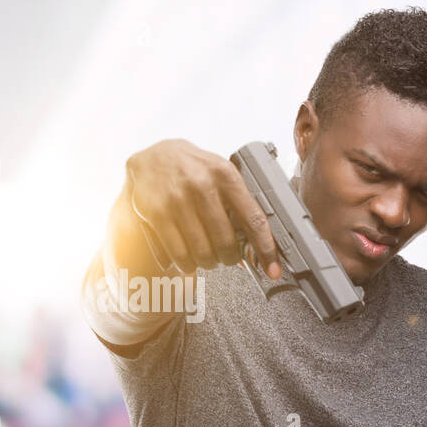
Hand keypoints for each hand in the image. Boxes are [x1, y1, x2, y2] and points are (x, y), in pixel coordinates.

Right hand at [124, 138, 281, 277]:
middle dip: (230, 258)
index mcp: (225, 175)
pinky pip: (179, 253)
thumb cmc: (193, 169)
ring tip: (207, 256)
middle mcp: (202, 186)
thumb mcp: (221, 175)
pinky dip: (187, 263)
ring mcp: (177, 200)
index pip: (254, 220)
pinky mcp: (156, 213)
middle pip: (227, 242)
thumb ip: (239, 206)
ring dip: (209, 262)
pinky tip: (188, 259)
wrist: (153, 156)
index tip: (272, 269)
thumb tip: (253, 249)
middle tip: (228, 256)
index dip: (265, 249)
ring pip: (203, 252)